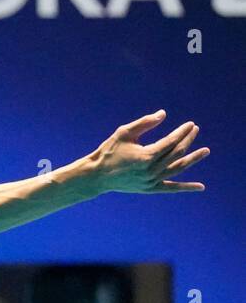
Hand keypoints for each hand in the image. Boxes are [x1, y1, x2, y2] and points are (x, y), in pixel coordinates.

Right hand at [89, 110, 209, 193]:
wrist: (97, 175)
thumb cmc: (109, 151)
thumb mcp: (124, 133)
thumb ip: (144, 123)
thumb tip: (163, 114)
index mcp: (146, 155)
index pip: (171, 142)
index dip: (182, 132)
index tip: (190, 124)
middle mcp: (152, 170)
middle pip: (177, 153)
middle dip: (187, 140)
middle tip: (195, 130)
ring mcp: (152, 181)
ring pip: (178, 169)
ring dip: (193, 159)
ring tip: (205, 151)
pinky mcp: (150, 189)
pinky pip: (172, 188)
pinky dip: (186, 187)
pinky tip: (201, 186)